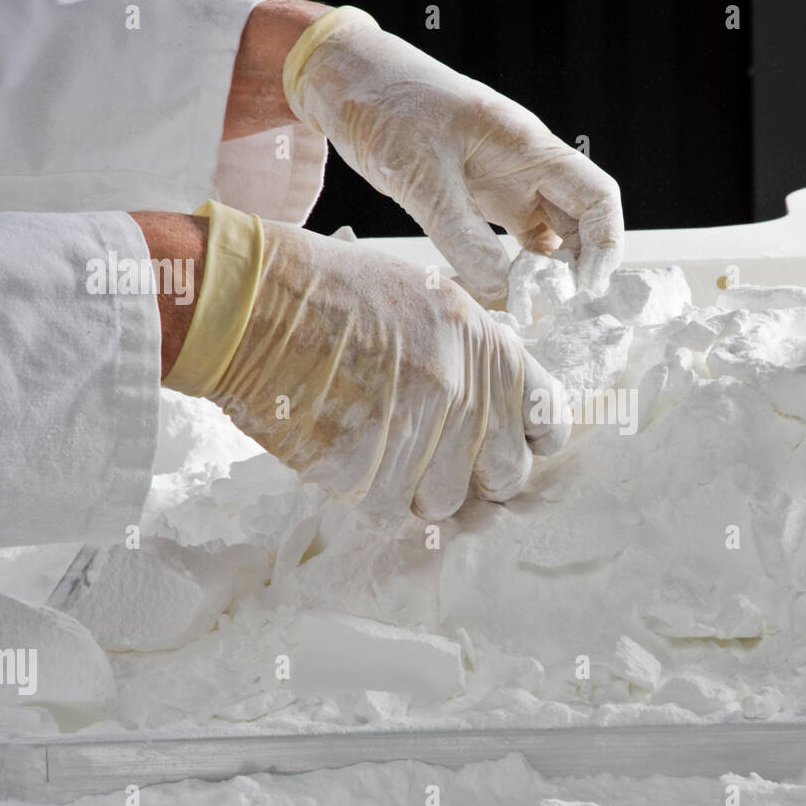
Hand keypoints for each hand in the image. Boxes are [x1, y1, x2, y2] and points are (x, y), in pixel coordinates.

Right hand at [162, 204, 570, 521]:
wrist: (257, 306)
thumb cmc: (336, 293)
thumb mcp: (431, 299)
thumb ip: (475, 355)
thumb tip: (498, 408)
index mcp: (489, 348)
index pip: (547, 421)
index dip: (529, 440)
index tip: (509, 444)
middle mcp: (467, 395)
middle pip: (506, 476)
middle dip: (476, 475)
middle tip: (437, 458)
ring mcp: (422, 438)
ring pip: (446, 502)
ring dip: (416, 488)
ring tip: (379, 448)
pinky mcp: (373, 475)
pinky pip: (392, 513)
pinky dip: (371, 496)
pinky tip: (349, 457)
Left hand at [283, 7, 623, 305]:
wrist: (348, 82)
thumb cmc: (386, 109)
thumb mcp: (422, 177)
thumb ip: (463, 237)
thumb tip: (505, 294)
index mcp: (528, 147)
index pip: (597, 196)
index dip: (606, 244)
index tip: (586, 289)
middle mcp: (527, 166)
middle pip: (581, 221)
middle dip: (580, 269)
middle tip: (559, 313)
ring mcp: (506, 183)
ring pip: (550, 235)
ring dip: (549, 274)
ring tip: (534, 311)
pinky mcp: (480, 197)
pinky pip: (515, 240)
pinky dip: (517, 269)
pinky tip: (504, 295)